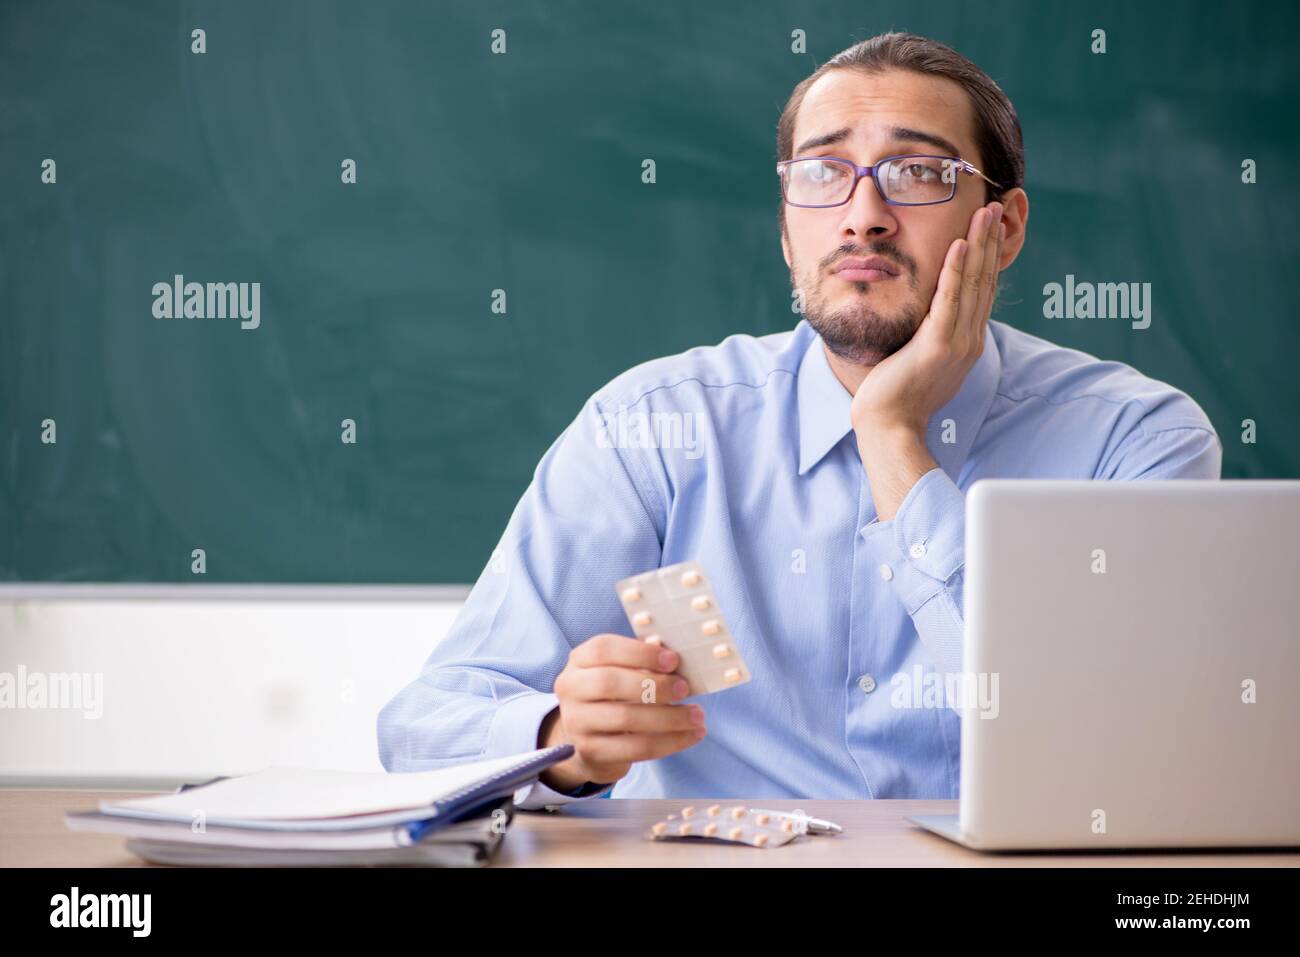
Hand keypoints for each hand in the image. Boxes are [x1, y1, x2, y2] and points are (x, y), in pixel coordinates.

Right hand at [537, 634, 706, 792]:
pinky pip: (635, 748)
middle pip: (609, 682)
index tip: (673, 660)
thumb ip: (643, 662)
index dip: (640, 652)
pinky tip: (691, 735)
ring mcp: (577, 723)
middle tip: (685, 689)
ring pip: (625, 718)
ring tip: (697, 715)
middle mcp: (570, 689)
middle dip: (654, 685)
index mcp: (579, 661)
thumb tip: (673, 661)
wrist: (589, 739)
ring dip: (669, 717)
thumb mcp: (621, 672)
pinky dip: (670, 742)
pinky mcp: (591, 752)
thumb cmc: (614, 695)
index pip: (603, 649)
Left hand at [850, 201, 1004, 436]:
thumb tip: (926, 317)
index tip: (990, 226)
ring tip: (986, 213)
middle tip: (996, 207)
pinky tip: (960, 245)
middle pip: (985, 280)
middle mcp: (969, 339)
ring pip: (974, 284)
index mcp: (966, 341)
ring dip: (980, 245)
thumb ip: (930, 334)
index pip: (982, 290)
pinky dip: (956, 271)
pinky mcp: (938, 346)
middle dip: (991, 241)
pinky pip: (950, 301)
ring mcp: (957, 343)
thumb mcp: (920, 358)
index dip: (988, 256)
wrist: (889, 427)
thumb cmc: (896, 396)